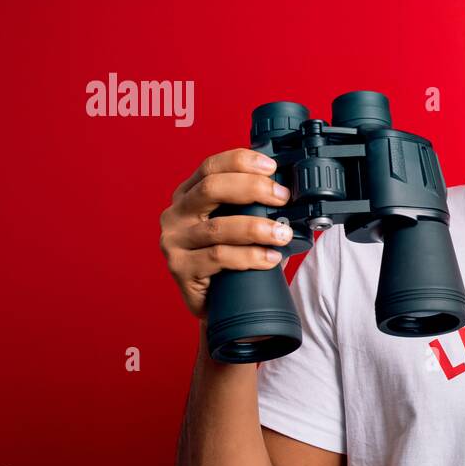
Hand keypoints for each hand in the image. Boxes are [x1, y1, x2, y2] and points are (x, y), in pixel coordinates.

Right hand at [159, 147, 292, 319]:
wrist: (217, 303)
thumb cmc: (230, 259)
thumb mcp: (237, 224)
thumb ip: (251, 206)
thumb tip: (290, 194)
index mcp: (188, 195)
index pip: (210, 167)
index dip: (240, 161)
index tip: (271, 167)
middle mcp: (176, 215)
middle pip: (211, 189)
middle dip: (252, 188)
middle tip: (282, 197)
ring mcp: (174, 242)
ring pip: (219, 228)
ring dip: (257, 228)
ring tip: (282, 235)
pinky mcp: (181, 269)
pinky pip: (219, 257)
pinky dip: (249, 257)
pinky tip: (269, 258)